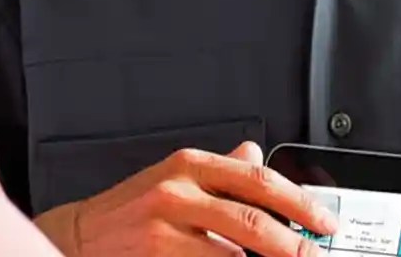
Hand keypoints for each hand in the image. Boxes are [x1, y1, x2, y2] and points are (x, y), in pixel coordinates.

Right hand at [34, 141, 336, 255]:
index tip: (324, 221)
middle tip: (315, 255)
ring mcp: (162, 229)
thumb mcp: (173, 177)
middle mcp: (177, 191)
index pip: (258, 179)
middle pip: (251, 220)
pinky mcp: (152, 256)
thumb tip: (255, 155)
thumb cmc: (129, 209)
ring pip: (233, 253)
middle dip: (293, 245)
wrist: (76, 235)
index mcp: (189, 165)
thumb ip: (219, 171)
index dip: (299, 203)